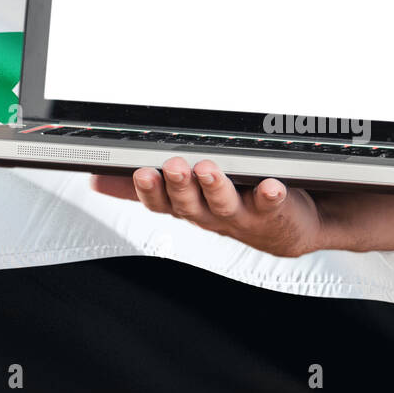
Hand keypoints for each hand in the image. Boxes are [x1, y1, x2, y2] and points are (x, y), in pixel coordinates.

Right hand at [90, 157, 393, 256]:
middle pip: (189, 204)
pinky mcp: (276, 214)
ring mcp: (246, 218)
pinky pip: (272, 205)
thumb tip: (100, 182)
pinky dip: (270, 196)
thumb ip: (151, 188)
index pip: (161, 202)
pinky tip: (270, 184)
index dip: (148, 191)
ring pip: (224, 205)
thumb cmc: (239, 206)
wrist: (293, 226)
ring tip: (209, 169)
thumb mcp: (190, 199)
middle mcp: (215, 216)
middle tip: (173, 166)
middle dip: (179, 186)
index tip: (141, 172)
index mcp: (192, 208)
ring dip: (215, 188)